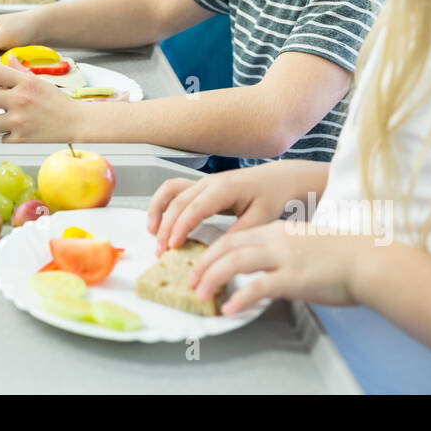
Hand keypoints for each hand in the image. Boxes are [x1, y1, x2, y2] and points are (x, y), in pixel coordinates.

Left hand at [0, 62, 90, 142]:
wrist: (76, 122)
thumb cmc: (59, 102)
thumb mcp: (40, 82)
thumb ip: (20, 71)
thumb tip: (7, 60)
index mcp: (26, 82)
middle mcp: (20, 100)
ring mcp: (19, 120)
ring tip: (8, 121)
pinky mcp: (21, 139)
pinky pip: (2, 138)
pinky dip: (8, 137)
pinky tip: (19, 132)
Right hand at [146, 169, 286, 252]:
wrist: (278, 179)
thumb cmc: (272, 195)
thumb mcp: (262, 217)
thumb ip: (240, 232)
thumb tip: (219, 250)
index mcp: (223, 188)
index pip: (194, 208)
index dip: (180, 227)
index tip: (173, 246)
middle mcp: (209, 182)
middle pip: (178, 202)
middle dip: (166, 227)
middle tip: (161, 251)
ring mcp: (203, 183)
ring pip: (171, 192)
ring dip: (158, 211)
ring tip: (152, 233)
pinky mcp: (201, 187)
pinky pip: (175, 191)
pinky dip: (163, 203)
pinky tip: (158, 220)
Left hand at [189, 221, 378, 312]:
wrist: (369, 260)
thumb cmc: (343, 255)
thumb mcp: (305, 244)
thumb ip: (283, 251)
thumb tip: (267, 267)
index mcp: (277, 231)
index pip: (234, 237)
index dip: (212, 250)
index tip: (199, 264)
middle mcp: (275, 240)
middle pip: (227, 246)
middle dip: (203, 263)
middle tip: (190, 280)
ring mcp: (283, 258)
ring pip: (235, 262)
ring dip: (212, 278)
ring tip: (201, 294)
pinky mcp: (294, 278)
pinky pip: (258, 287)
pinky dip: (239, 298)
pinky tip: (229, 309)